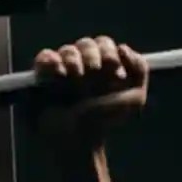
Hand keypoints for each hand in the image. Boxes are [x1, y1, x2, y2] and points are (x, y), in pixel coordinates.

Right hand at [31, 35, 148, 147]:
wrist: (78, 139)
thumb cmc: (106, 120)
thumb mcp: (135, 98)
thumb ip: (140, 70)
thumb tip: (122, 47)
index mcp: (103, 65)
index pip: (104, 43)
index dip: (110, 52)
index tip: (115, 73)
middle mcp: (83, 64)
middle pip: (86, 43)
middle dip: (93, 54)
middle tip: (95, 70)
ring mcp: (62, 69)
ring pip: (67, 50)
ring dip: (75, 62)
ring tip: (77, 81)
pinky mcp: (42, 76)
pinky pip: (45, 57)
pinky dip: (52, 63)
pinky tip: (60, 76)